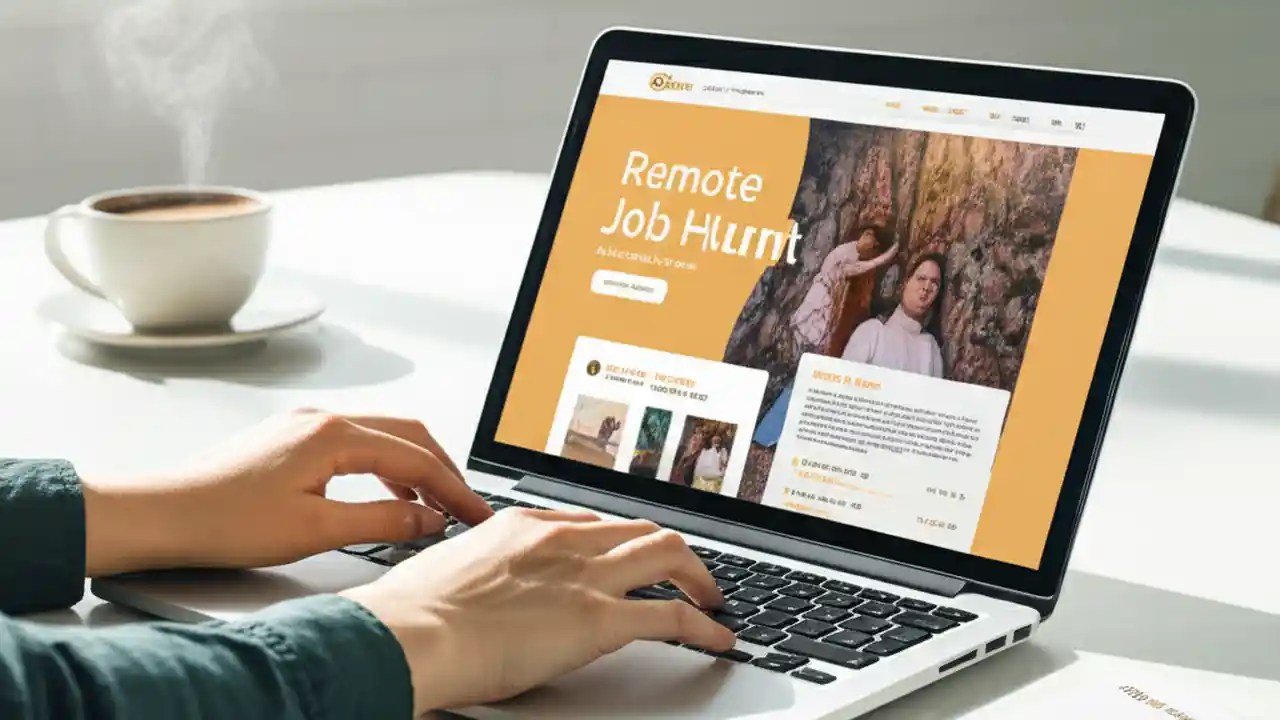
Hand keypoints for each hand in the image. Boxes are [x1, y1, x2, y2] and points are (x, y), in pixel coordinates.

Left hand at [82, 409, 492, 575]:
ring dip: (416, 467)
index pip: (417, 458)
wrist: (162, 513)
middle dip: (444, 470)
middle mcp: (324, 419)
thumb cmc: (224, 521)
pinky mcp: (293, 438)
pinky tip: (389, 492)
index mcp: (334, 435)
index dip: (453, 490)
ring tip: (434, 504)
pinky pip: (358, 441)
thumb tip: (427, 519)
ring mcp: (306, 425)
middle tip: (466, 506)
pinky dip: (386, 465)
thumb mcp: (314, 529)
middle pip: (408, 434)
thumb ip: (381, 520)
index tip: (476, 515)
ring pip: (384, 435)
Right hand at [341, 509, 734, 713]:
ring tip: (712, 598)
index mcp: (525, 525)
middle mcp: (563, 540)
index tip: (628, 555)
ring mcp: (585, 576)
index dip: (619, 541)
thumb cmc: (415, 609)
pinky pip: (672, 616)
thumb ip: (482, 569)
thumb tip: (481, 588)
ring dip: (698, 576)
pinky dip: (704, 625)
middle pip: (639, 529)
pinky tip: (717, 637)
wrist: (412, 633)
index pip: (592, 523)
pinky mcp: (599, 619)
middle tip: (684, 573)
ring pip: (668, 554)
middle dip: (670, 551)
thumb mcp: (451, 568)